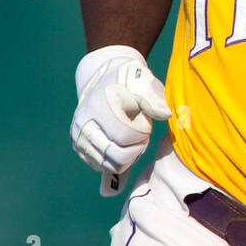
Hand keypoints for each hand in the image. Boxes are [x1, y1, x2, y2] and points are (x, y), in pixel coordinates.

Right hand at [70, 46, 171, 193]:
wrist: (103, 79)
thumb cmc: (129, 81)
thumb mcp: (144, 82)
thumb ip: (155, 98)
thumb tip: (166, 114)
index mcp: (102, 103)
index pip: (125, 135)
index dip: (142, 133)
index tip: (146, 122)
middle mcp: (85, 122)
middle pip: (117, 156)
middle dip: (136, 149)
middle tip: (143, 136)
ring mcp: (79, 136)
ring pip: (109, 165)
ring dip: (127, 157)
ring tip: (133, 139)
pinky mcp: (78, 146)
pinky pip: (101, 166)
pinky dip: (116, 161)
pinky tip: (123, 144)